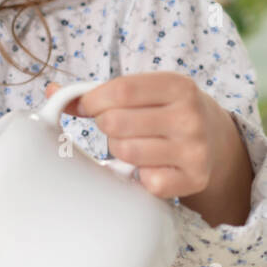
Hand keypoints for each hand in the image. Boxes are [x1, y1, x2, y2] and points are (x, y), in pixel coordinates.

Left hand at [46, 74, 250, 225]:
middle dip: (106, 125)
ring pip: (125, 151)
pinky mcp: (194, 179)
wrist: (214, 137)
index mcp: (177, 86)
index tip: (88, 107)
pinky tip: (150, 165)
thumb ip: (96, 92)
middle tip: (118, 127)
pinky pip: (145, 181)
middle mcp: (190, 116)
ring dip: (119, 150)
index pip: (118, 90)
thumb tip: (52, 91)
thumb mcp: (141, 91)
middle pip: (115, 123)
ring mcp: (195, 149)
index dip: (92, 101)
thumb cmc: (162, 110)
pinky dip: (139, 176)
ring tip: (135, 144)